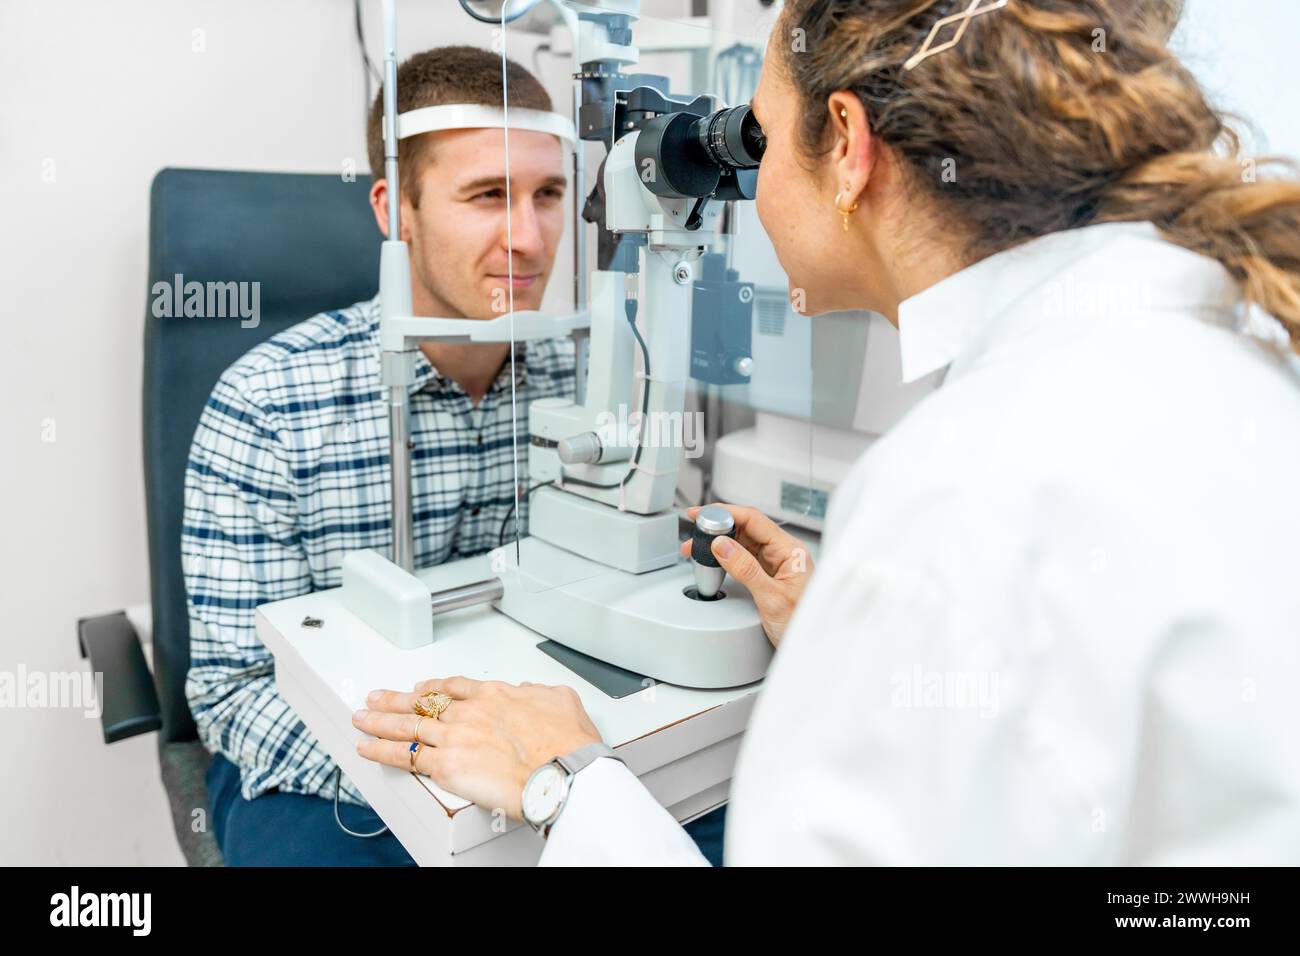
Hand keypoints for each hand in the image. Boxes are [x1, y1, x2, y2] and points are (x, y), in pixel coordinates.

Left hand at [352, 677, 601, 820]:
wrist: (563, 771)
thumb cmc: (568, 743)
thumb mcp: (561, 699)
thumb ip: (540, 692)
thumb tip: (531, 691)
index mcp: (496, 694)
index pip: (454, 687)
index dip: (434, 688)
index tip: (422, 689)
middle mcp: (470, 712)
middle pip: (423, 702)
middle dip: (395, 700)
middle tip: (376, 697)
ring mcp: (455, 738)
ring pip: (407, 725)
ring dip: (380, 721)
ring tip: (362, 718)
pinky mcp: (447, 766)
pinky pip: (406, 757)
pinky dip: (382, 751)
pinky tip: (367, 748)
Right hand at [679, 503, 813, 646]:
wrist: (813, 649)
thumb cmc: (803, 626)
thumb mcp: (771, 598)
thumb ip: (745, 569)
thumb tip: (722, 545)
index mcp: (791, 551)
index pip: (755, 520)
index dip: (726, 513)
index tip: (703, 514)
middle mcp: (785, 553)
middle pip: (747, 528)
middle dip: (718, 527)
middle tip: (696, 531)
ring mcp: (777, 564)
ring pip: (743, 542)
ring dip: (720, 541)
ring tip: (698, 547)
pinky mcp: (769, 576)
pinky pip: (744, 558)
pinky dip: (726, 556)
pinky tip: (714, 558)